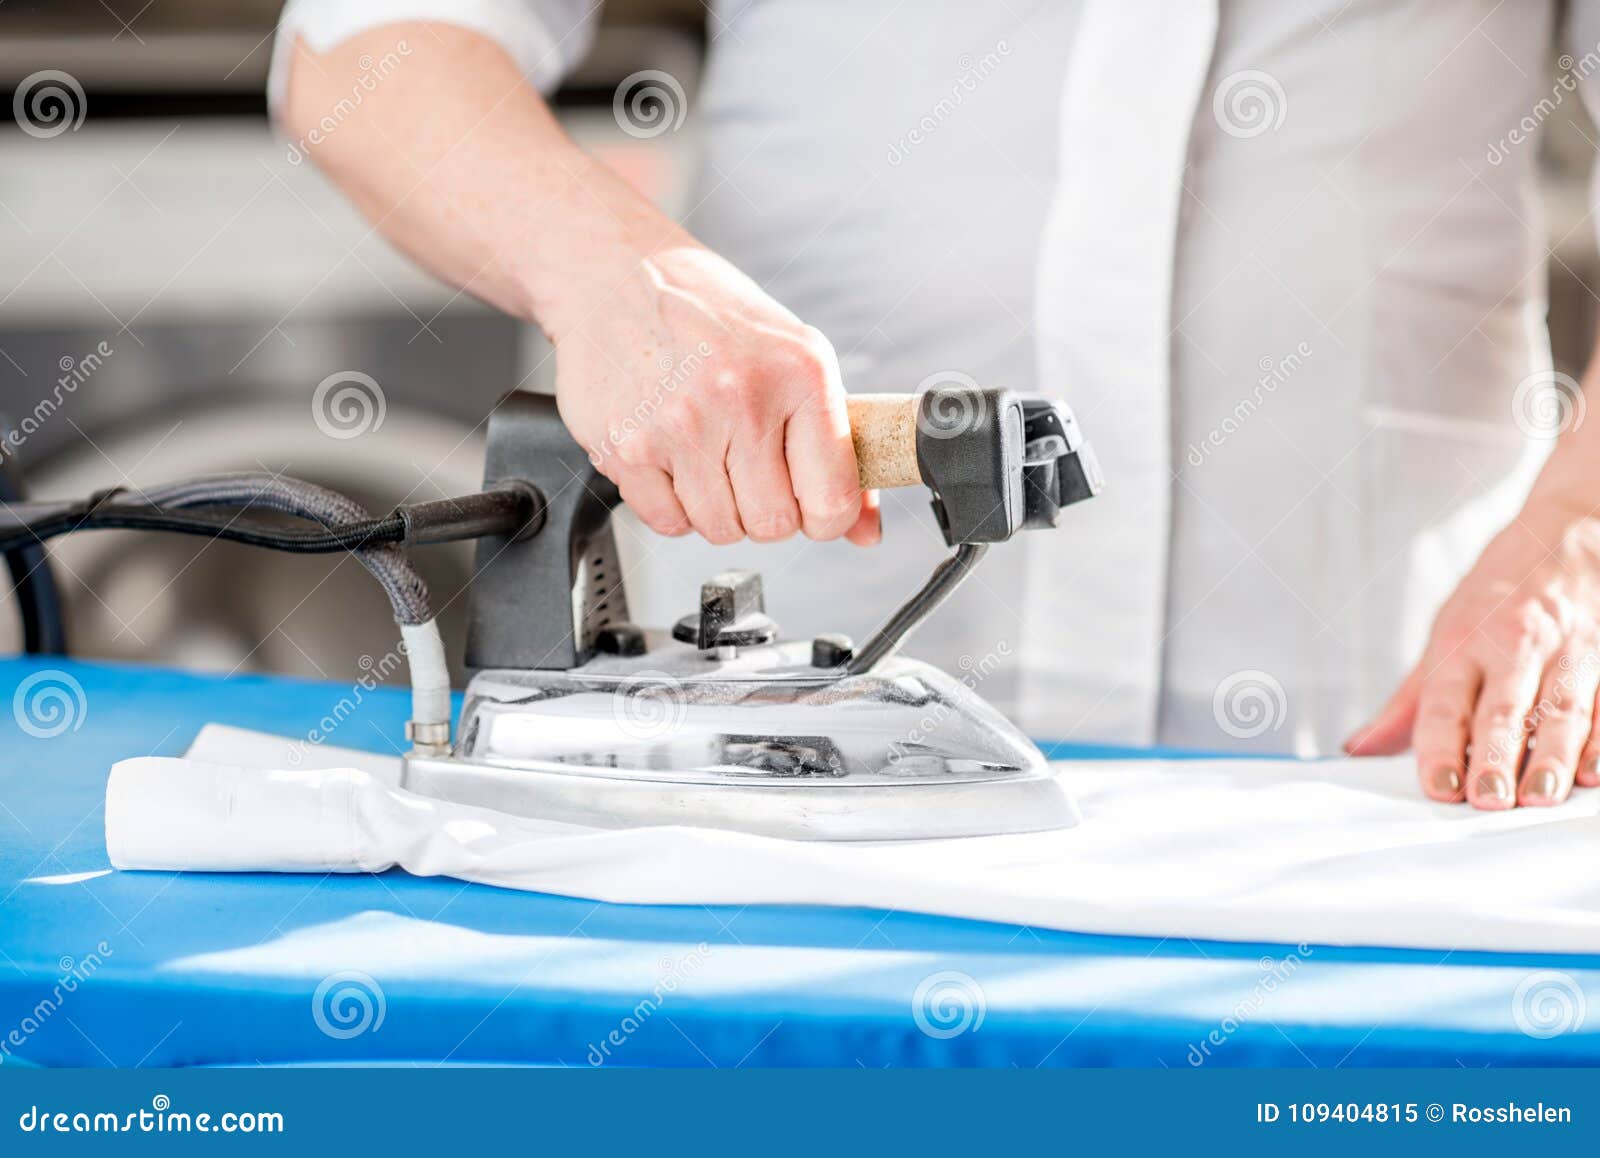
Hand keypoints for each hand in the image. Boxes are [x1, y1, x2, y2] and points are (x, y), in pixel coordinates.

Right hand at [552, 243, 878, 546]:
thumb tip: (863, 528)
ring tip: (709, 455)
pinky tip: (674, 458)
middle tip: (754, 470)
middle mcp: (740, 396)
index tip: (815, 506)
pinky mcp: (627, 447)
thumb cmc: (708, 314)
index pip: (832, 498)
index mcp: (799, 371)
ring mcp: (680, 425)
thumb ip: (836, 446)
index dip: (827, 516)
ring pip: (720, 529)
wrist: (617, 275)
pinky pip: (668, 523)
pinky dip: (674, 506)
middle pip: (773, 524)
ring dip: (720, 508)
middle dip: (768, 510)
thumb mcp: (793, 358)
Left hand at [1346, 501, 1599, 808]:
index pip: (1445, 702)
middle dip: (1496, 757)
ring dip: (1552, 756)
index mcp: (1463, 642)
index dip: (1441, 747)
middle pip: (1504, 709)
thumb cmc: (1497, 595)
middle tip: (1489, 800)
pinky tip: (1592, 773)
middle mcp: (1515, 645)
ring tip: (1541, 795)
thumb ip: (1409, 702)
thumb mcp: (1443, 636)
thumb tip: (1361, 747)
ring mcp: (1568, 650)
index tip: (1439, 787)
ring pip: (1562, 709)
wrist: (1567, 534)